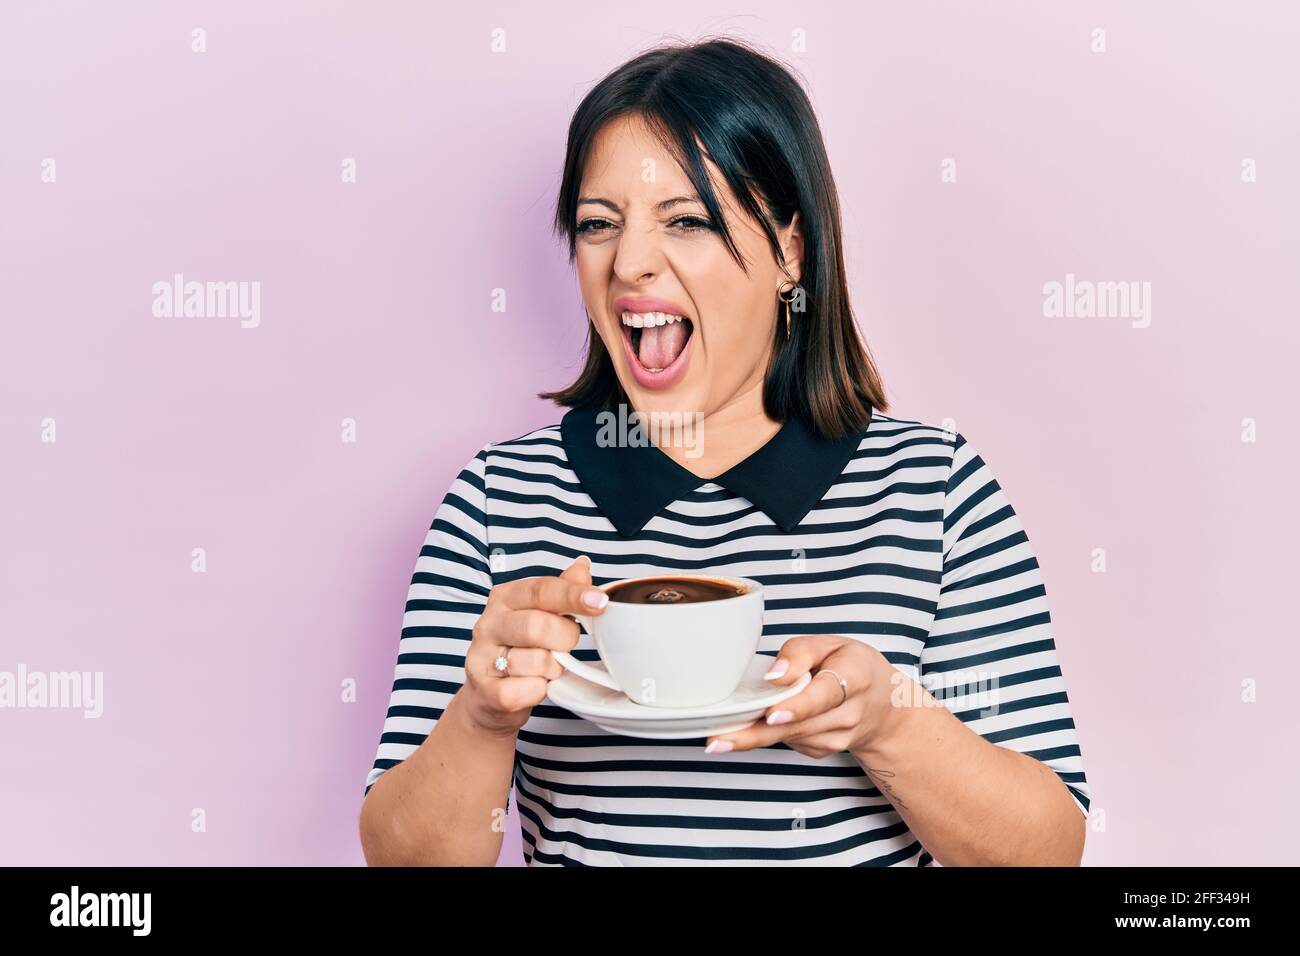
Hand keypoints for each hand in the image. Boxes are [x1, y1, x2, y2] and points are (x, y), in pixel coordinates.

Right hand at [459, 555, 607, 736]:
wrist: (490, 697)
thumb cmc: (522, 649)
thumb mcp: (541, 614)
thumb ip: (562, 591)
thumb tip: (583, 566)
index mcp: (505, 598)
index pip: (541, 590)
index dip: (573, 595)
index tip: (601, 601)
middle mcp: (489, 624)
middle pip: (538, 625)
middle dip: (564, 638)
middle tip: (566, 646)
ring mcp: (483, 658)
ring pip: (536, 661)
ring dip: (553, 669)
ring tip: (546, 669)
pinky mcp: (486, 691)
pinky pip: (527, 690)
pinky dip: (539, 691)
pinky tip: (534, 687)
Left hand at [703, 635, 899, 757]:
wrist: (885, 705)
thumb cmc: (851, 665)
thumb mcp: (831, 644)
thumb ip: (800, 653)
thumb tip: (774, 675)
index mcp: (854, 677)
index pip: (824, 695)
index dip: (797, 706)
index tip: (771, 714)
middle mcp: (848, 714)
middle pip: (797, 726)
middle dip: (755, 734)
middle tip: (717, 741)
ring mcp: (837, 738)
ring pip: (788, 738)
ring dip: (752, 738)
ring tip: (719, 739)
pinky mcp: (823, 750)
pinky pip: (789, 742)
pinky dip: (768, 734)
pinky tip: (754, 726)